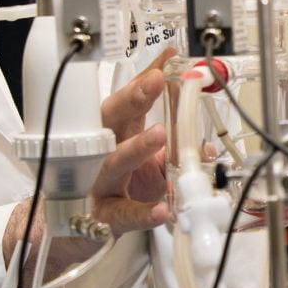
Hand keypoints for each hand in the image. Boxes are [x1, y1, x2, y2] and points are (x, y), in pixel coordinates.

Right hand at [3, 48, 176, 286]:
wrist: (86, 227)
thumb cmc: (120, 185)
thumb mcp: (149, 160)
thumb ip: (174, 142)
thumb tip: (201, 130)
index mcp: (115, 133)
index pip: (129, 99)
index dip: (146, 78)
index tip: (166, 60)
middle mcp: (101, 152)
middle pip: (110, 120)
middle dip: (132, 99)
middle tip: (156, 82)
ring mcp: (98, 184)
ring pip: (111, 163)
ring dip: (135, 149)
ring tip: (159, 137)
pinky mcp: (101, 217)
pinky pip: (121, 214)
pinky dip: (141, 212)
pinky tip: (160, 210)